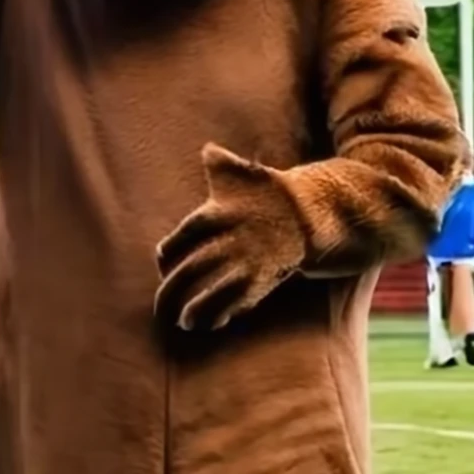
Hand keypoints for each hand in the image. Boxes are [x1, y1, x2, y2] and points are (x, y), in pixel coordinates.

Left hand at [154, 144, 305, 331]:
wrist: (313, 212)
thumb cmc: (270, 192)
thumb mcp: (243, 174)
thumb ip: (221, 162)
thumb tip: (209, 149)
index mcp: (218, 213)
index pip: (184, 235)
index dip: (169, 251)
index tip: (162, 261)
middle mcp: (229, 240)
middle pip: (192, 268)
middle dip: (173, 290)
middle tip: (160, 307)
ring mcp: (246, 262)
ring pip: (213, 292)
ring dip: (195, 310)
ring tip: (182, 323)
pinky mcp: (263, 279)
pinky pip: (238, 303)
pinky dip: (222, 315)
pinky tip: (211, 325)